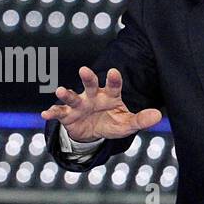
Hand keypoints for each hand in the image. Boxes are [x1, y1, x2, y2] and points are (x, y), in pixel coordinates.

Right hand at [40, 66, 162, 141]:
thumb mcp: (127, 124)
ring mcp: (79, 105)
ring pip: (72, 97)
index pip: (113, 85)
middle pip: (90, 84)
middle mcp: (93, 96)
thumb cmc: (112, 122)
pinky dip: (52, 113)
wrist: (92, 133)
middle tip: (84, 70)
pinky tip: (45, 114)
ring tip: (60, 90)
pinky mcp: (67, 116)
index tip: (114, 71)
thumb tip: (158, 115)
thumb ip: (141, 119)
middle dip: (87, 77)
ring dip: (66, 94)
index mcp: (110, 95)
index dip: (114, 79)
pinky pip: (59, 113)